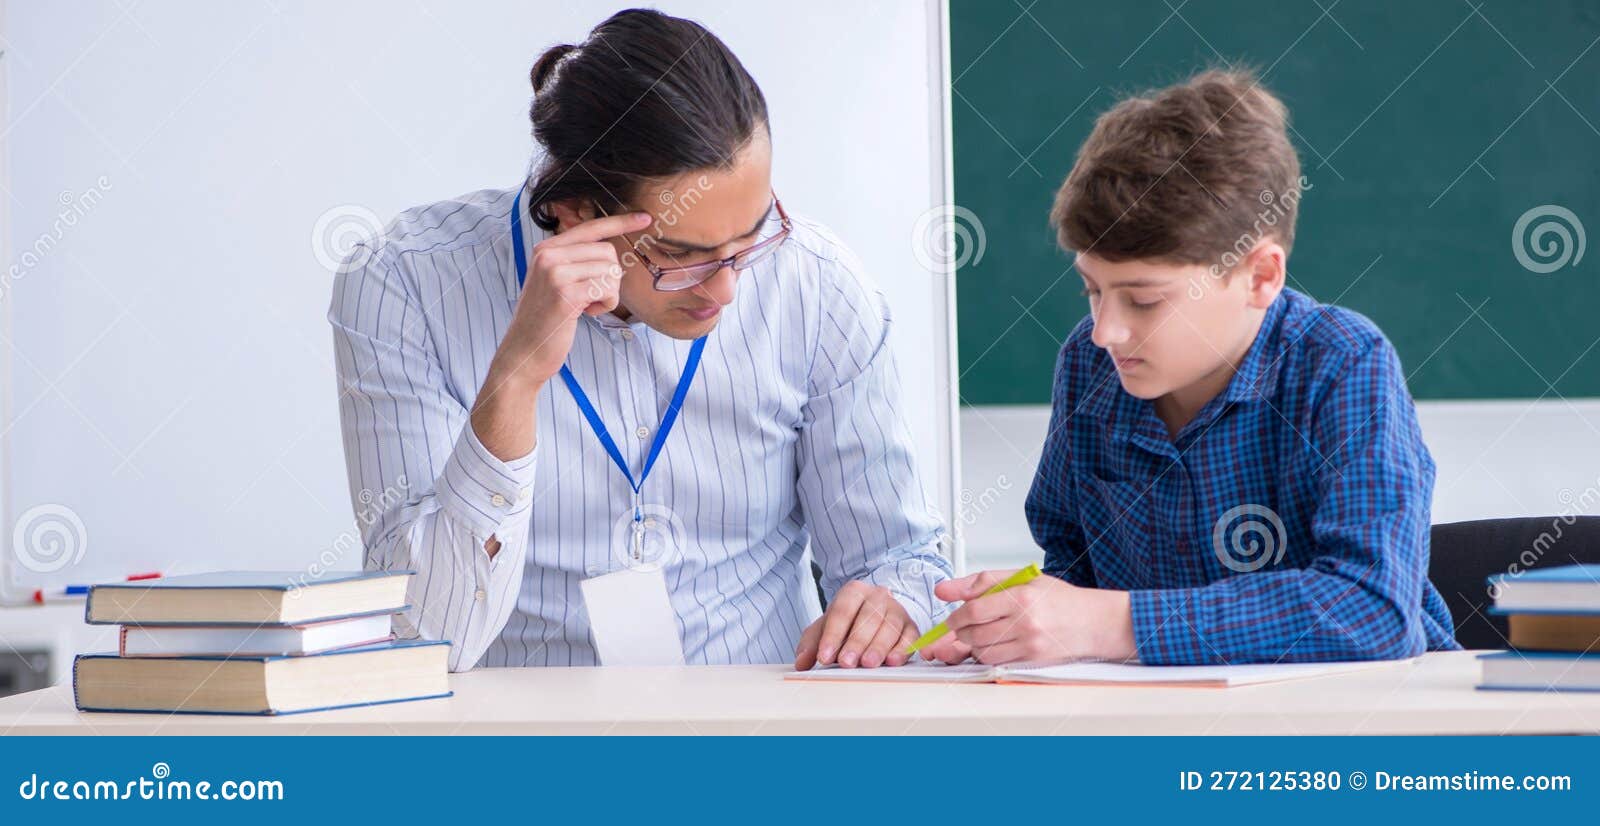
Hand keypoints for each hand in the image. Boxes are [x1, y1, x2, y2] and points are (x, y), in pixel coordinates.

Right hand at [491, 204, 650, 386]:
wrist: (524, 351)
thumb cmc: (546, 320)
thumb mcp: (554, 282)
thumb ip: (574, 261)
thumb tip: (609, 250)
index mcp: (546, 249)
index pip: (590, 227)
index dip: (620, 222)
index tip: (644, 218)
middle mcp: (548, 255)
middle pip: (607, 251)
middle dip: (610, 277)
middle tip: (592, 296)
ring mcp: (555, 273)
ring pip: (610, 270)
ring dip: (609, 293)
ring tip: (586, 306)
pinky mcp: (566, 294)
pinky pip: (608, 289)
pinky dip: (606, 304)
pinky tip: (587, 313)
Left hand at [793, 581, 918, 669]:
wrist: (877, 612)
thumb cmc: (849, 622)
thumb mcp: (826, 627)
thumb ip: (811, 643)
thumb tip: (802, 662)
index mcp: (853, 591)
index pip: (842, 611)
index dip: (832, 635)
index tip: (824, 656)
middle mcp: (877, 596)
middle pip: (867, 618)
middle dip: (856, 642)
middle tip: (847, 662)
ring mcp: (897, 609)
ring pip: (889, 627)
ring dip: (878, 647)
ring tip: (868, 663)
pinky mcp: (911, 626)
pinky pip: (910, 637)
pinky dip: (902, 649)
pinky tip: (893, 660)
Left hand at [919, 569, 1135, 664]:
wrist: (1093, 622)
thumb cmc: (1059, 599)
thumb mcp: (1021, 578)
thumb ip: (980, 582)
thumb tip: (943, 589)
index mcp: (1021, 596)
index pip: (973, 610)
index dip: (956, 617)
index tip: (952, 618)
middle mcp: (1025, 622)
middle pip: (974, 633)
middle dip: (962, 632)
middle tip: (965, 626)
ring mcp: (1029, 644)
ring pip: (983, 651)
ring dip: (974, 645)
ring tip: (983, 633)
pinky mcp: (1032, 660)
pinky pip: (997, 662)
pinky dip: (989, 655)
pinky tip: (996, 644)